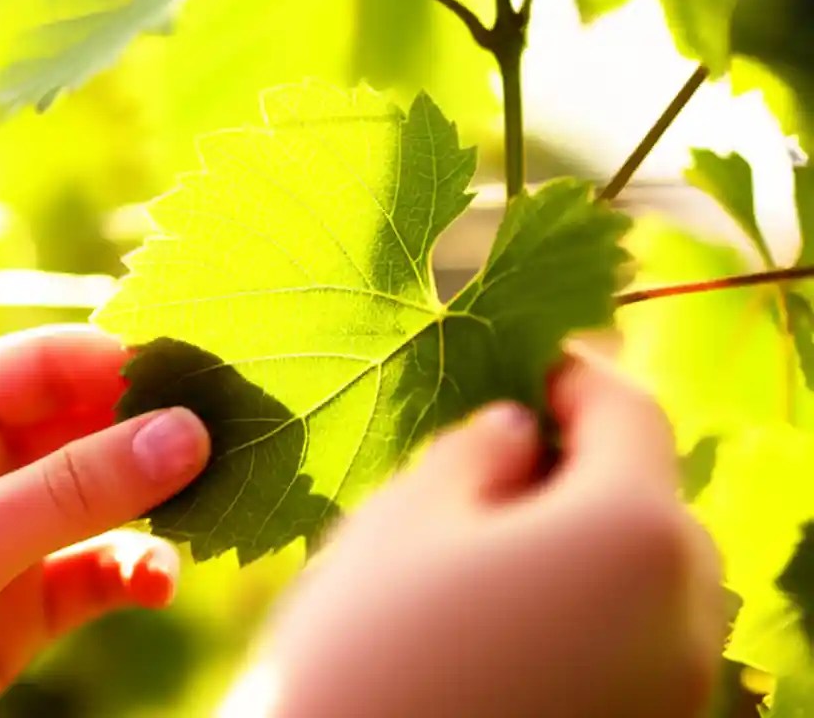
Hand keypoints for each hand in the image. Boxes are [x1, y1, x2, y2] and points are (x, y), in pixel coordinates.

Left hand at [0, 326, 208, 717]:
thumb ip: (70, 492)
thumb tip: (185, 434)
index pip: (50, 362)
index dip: (128, 364)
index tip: (209, 382)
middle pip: (85, 426)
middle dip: (154, 438)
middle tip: (238, 444)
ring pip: (100, 499)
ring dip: (154, 506)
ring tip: (213, 515)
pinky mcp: (18, 603)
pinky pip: (95, 569)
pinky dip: (133, 570)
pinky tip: (157, 584)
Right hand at [234, 351, 724, 717]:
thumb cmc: (360, 654)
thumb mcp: (403, 519)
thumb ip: (474, 453)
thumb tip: (515, 435)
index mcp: (630, 534)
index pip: (629, 414)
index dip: (571, 375)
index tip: (524, 360)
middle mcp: (683, 619)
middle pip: (646, 500)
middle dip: (576, 465)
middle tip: (491, 455)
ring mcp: (670, 692)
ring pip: (641, 580)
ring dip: (577, 540)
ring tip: (481, 543)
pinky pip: (629, 646)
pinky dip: (581, 612)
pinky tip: (495, 617)